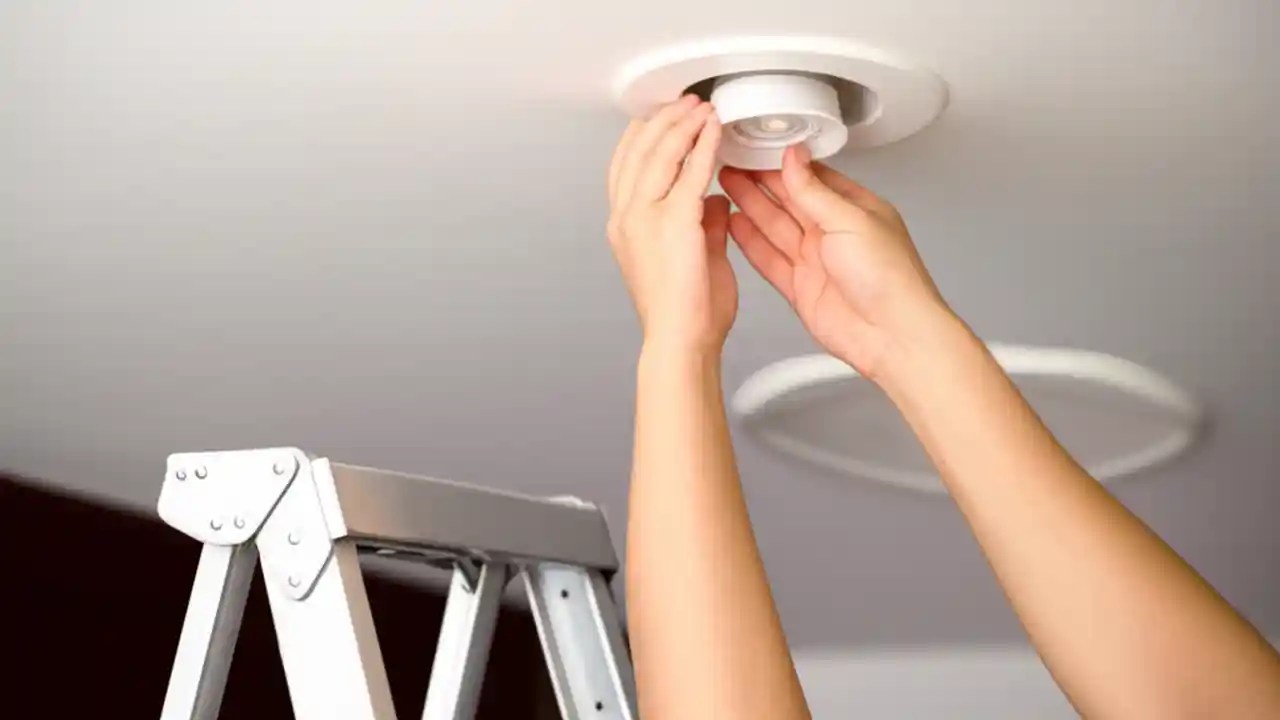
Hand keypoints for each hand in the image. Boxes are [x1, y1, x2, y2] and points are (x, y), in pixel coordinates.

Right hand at [608, 96, 735, 354]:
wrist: (680, 341)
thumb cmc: (686, 315)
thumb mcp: (693, 258)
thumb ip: (700, 225)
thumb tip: (712, 202)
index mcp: (626, 226)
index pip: (626, 166)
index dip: (643, 136)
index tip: (661, 117)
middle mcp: (627, 217)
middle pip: (637, 150)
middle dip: (662, 120)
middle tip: (683, 102)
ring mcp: (645, 217)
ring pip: (659, 152)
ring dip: (681, 123)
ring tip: (699, 107)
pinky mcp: (672, 221)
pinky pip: (688, 170)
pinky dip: (702, 143)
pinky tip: (713, 127)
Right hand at [720, 144, 948, 381]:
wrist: (891, 335)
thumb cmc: (888, 277)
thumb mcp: (850, 220)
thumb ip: (814, 190)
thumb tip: (793, 157)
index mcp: (854, 209)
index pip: (812, 177)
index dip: (782, 163)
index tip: (755, 147)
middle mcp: (834, 233)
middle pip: (789, 200)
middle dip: (760, 180)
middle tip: (731, 161)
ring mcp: (815, 260)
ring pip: (775, 226)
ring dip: (750, 205)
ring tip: (725, 184)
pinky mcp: (800, 287)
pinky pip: (769, 259)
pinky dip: (750, 242)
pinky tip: (734, 224)